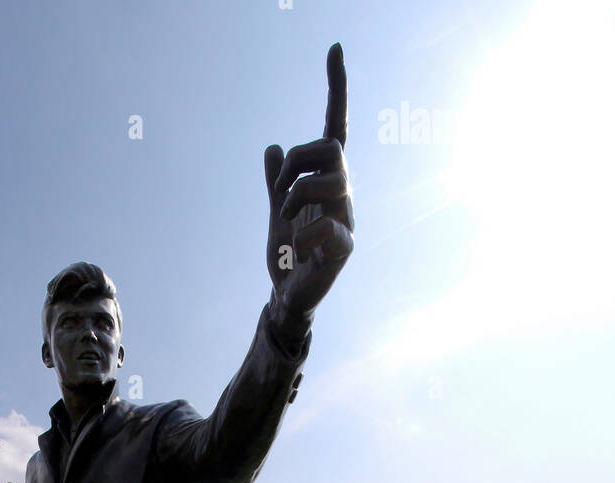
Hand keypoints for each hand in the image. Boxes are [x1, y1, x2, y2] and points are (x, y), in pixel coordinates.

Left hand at [264, 43, 353, 337]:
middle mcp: (343, 195)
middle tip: (279, 191)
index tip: (334, 49)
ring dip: (295, 198)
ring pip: (331, 183)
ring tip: (285, 221)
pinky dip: (303, 236)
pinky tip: (296, 251)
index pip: (335, 129)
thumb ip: (276, 182)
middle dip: (296, 164)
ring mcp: (347, 221)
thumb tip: (272, 146)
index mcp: (328, 182)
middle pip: (331, 150)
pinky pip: (330, 228)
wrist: (287, 297)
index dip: (336, 89)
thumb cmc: (287, 255)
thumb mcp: (275, 212)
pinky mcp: (344, 250)